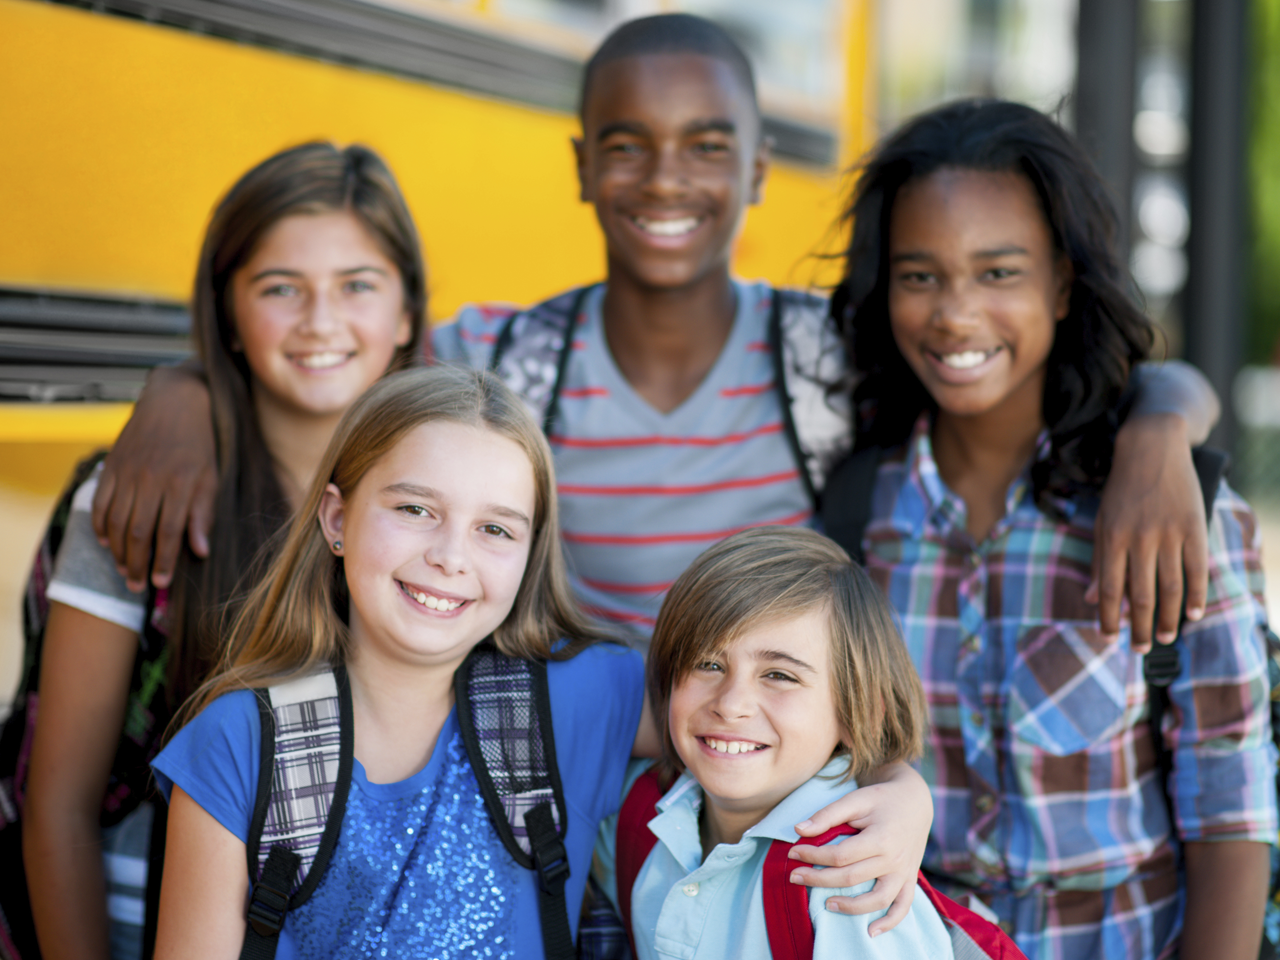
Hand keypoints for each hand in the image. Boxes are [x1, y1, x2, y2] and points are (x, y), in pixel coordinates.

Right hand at [92, 364, 216, 590]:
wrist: (175, 401)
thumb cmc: (200, 443)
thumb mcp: (211, 477)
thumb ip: (203, 514)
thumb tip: (200, 551)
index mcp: (181, 485)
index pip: (168, 533)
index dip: (163, 561)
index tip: (161, 582)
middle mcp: (152, 480)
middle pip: (138, 533)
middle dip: (137, 564)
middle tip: (137, 586)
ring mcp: (129, 472)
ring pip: (117, 521)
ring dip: (118, 551)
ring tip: (124, 570)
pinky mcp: (113, 465)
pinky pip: (101, 502)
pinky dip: (101, 525)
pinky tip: (106, 542)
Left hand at [788, 763, 931, 935]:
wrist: (915, 801)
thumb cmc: (881, 799)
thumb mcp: (856, 799)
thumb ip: (828, 815)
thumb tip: (798, 829)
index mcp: (880, 838)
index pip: (840, 855)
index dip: (813, 856)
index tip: (793, 853)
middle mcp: (894, 859)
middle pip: (851, 878)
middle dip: (818, 880)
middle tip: (794, 877)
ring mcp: (904, 872)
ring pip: (877, 899)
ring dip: (850, 907)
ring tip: (826, 904)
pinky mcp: (909, 879)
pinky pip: (903, 907)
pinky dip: (889, 922)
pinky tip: (871, 930)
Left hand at [1088, 413, 1207, 652]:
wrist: (1151, 447)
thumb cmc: (1122, 489)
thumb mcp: (1102, 520)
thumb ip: (1099, 560)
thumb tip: (1092, 599)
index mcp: (1112, 538)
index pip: (1109, 589)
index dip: (1109, 618)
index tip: (1109, 639)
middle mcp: (1139, 538)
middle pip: (1140, 595)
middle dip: (1139, 627)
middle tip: (1141, 649)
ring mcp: (1169, 533)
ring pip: (1170, 587)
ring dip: (1169, 618)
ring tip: (1166, 638)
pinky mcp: (1194, 527)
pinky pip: (1197, 569)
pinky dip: (1196, 595)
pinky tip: (1193, 614)